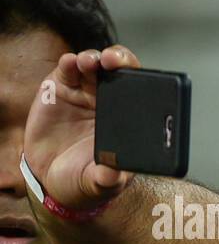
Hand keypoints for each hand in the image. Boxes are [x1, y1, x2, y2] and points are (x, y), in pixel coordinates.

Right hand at [22, 45, 140, 213]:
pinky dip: (70, 63)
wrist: (50, 178)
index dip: (144, 83)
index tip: (141, 81)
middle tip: (113, 61)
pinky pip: (67, 70)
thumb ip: (106, 180)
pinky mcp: (60, 88)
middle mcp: (110, 102)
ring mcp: (85, 93)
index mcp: (129, 122)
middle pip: (120, 72)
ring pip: (94, 66)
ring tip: (90, 63)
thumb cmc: (84, 179)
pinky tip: (70, 63)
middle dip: (119, 61)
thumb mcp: (98, 184)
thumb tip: (113, 175)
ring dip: (94, 59)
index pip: (143, 95)